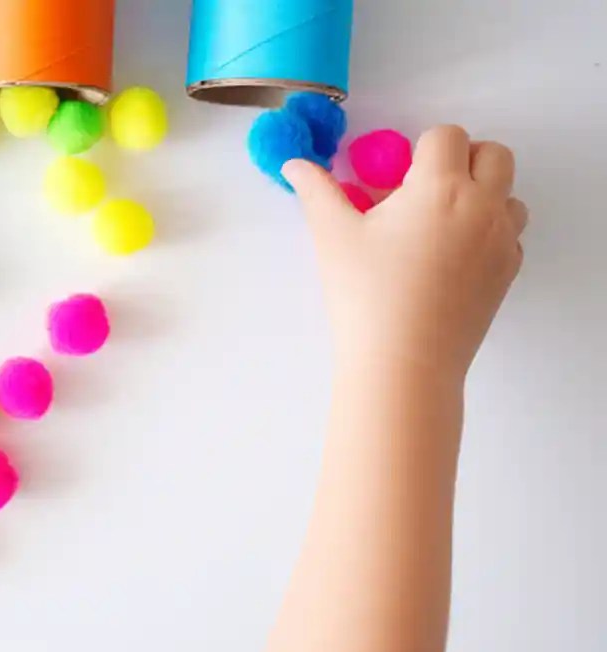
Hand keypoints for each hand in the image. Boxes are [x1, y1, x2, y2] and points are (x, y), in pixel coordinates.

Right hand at [284, 125, 528, 384]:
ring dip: (483, 194)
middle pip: (494, 154)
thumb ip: (315, 190)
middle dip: (463, 160)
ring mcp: (502, 240)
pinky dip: (488, 232)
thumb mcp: (333, 236)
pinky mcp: (508, 272)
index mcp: (441, 187)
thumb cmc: (366, 294)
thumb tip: (294, 164)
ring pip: (510, 194)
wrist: (404, 361)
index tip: (397, 180)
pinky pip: (511, 235)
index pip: (447, 136)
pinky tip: (451, 258)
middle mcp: (483, 206)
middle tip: (424, 191)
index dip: (420, 149)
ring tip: (441, 224)